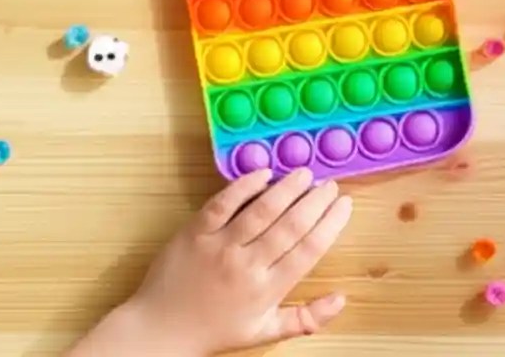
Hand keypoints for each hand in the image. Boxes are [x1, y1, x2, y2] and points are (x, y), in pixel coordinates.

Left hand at [69, 169, 353, 355]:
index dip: (331, 224)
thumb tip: (342, 300)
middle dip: (315, 201)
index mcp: (268, 290)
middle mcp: (247, 266)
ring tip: (304, 173)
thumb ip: (306, 318)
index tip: (344, 204)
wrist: (160, 330)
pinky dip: (244, 186)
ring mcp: (219, 247)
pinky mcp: (195, 233)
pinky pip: (222, 204)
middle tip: (329, 185)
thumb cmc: (215, 330)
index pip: (309, 250)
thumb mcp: (264, 331)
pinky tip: (264, 173)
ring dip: (287, 189)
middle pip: (290, 226)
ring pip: (261, 211)